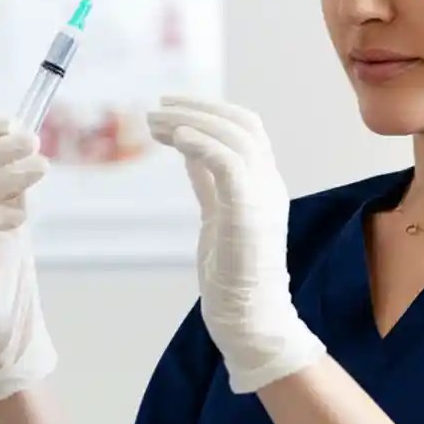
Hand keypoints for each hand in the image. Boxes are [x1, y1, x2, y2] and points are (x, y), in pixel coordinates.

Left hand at [147, 96, 325, 393]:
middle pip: (242, 124)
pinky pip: (228, 165)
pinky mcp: (248, 215)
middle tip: (157, 105)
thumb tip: (189, 147)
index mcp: (264, 183)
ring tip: (154, 120)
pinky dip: (201, 145)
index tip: (169, 108)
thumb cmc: (232, 274)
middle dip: (198, 107)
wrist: (250, 318)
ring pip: (234, 137)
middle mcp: (270, 184)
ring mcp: (263, 198)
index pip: (245, 129)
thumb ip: (208, 180)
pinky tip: (174, 139)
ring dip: (191, 121)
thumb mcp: (218, 214)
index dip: (208, 111)